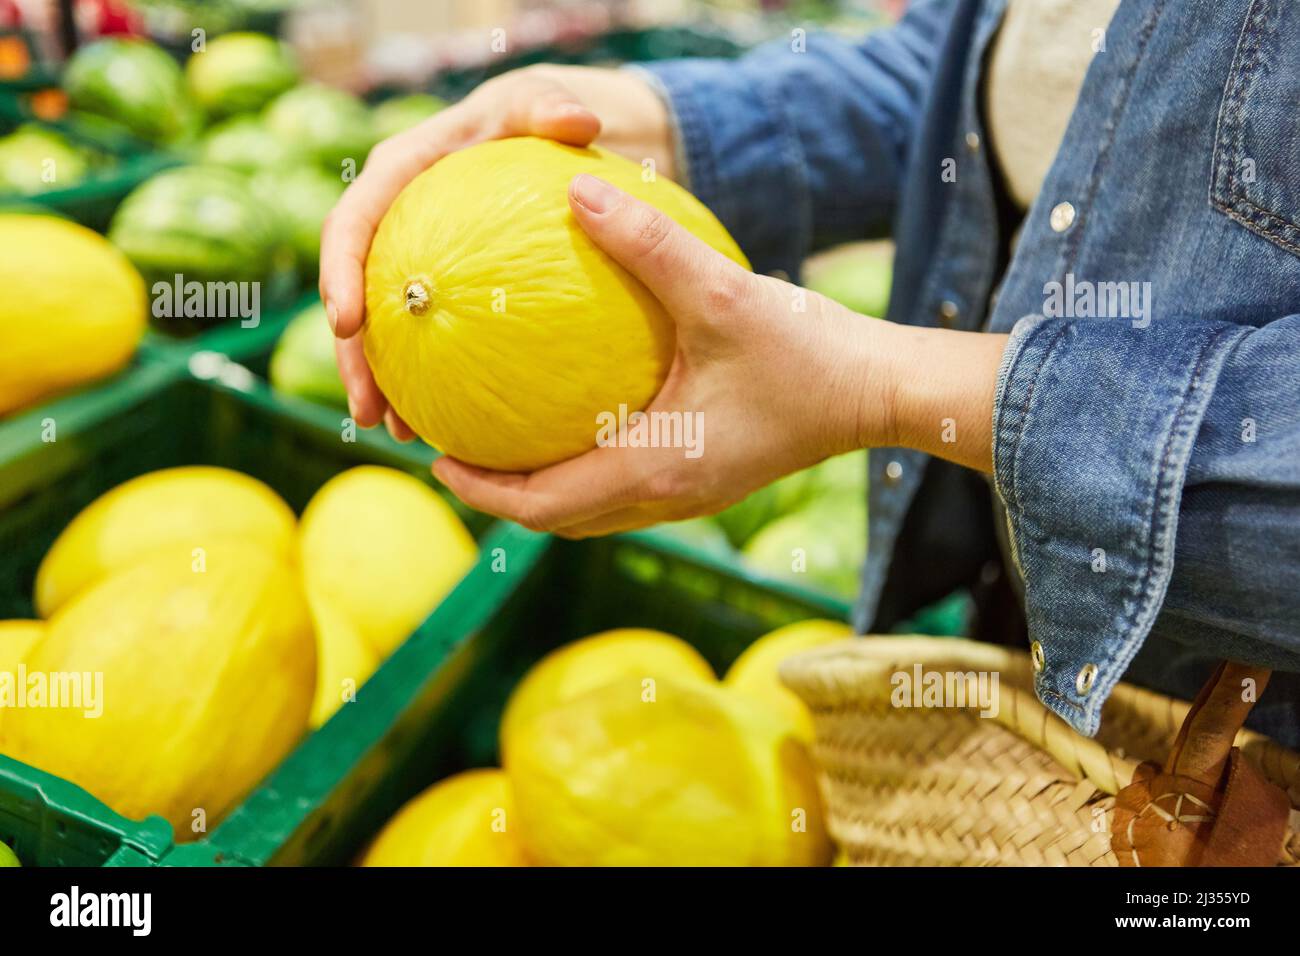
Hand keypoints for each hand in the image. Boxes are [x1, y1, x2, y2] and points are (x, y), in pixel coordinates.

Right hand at [320, 65, 670, 439]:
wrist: (550, 134)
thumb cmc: (543, 114)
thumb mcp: (544, 102)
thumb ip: (552, 108)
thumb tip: (578, 122)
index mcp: (399, 171)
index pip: (352, 221)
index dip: (340, 272)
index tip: (347, 322)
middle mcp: (394, 219)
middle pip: (354, 292)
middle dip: (352, 356)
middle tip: (367, 408)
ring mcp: (413, 258)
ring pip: (384, 328)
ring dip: (383, 384)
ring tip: (399, 433)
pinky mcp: (441, 287)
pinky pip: (428, 337)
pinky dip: (435, 379)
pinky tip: (453, 424)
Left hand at [431, 175, 895, 536]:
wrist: (877, 391)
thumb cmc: (808, 350)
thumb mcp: (722, 292)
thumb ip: (647, 245)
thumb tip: (575, 192)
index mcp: (657, 467)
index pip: (544, 504)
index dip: (480, 489)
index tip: (434, 455)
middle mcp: (665, 495)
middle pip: (556, 520)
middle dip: (496, 493)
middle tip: (449, 446)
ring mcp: (686, 494)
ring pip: (588, 511)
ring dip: (537, 486)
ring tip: (495, 439)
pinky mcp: (703, 478)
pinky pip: (619, 489)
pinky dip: (578, 471)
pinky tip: (570, 417)